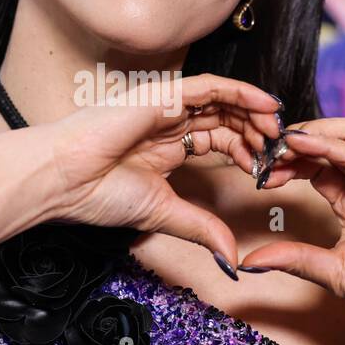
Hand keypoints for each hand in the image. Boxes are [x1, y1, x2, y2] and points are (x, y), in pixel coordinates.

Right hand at [34, 73, 280, 265]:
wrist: (63, 180)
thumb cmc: (96, 193)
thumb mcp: (163, 214)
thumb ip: (200, 228)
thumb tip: (232, 258)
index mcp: (167, 146)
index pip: (219, 140)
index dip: (247, 153)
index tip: (268, 173)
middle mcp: (169, 122)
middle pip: (226, 119)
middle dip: (257, 132)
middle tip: (281, 151)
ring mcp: (166, 106)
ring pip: (223, 100)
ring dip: (255, 110)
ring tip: (279, 128)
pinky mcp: (162, 94)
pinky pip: (209, 86)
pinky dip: (241, 91)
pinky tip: (265, 103)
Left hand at [239, 117, 344, 329]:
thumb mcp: (331, 271)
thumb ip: (293, 258)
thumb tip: (249, 261)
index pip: (314, 164)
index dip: (285, 163)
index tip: (258, 177)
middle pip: (328, 141)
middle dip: (292, 144)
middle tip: (263, 158)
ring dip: (311, 132)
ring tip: (280, 146)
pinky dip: (329, 144)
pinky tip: (301, 145)